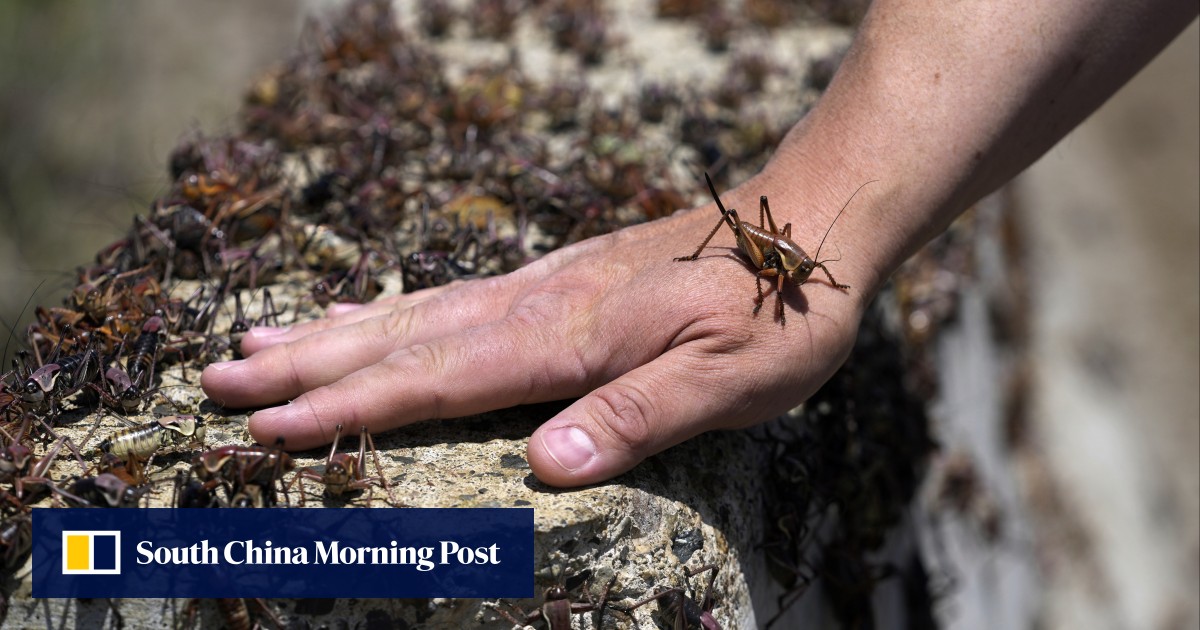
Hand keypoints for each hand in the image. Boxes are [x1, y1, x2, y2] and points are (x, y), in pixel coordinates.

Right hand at [200, 188, 868, 486]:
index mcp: (566, 337)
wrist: (806, 226)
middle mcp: (536, 304)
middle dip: (307, 365)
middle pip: (400, 339)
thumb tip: (545, 465)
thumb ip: (634, 419)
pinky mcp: (558, 280)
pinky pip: (452, 298)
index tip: (270, 428)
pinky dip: (393, 311)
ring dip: (332, 332)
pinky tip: (368, 316)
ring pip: (415, 312)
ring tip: (260, 340)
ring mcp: (542, 286)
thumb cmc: (776, 313)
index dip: (350, 407)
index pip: (436, 379)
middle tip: (220, 379)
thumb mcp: (728, 380)